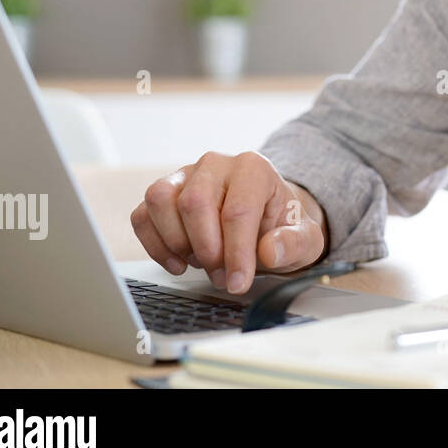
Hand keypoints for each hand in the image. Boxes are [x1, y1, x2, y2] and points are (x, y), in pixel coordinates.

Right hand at [130, 151, 327, 294]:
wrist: (267, 220)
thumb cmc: (283, 227)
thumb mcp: (305, 239)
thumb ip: (294, 244)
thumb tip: (270, 251)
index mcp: (255, 168)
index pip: (237, 210)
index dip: (235, 253)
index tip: (238, 282)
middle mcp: (216, 164)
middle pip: (194, 203)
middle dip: (206, 249)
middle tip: (221, 275)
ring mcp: (185, 175)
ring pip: (161, 200)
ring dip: (176, 242)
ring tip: (200, 263)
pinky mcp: (165, 193)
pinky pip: (142, 215)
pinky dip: (154, 245)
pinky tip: (178, 263)